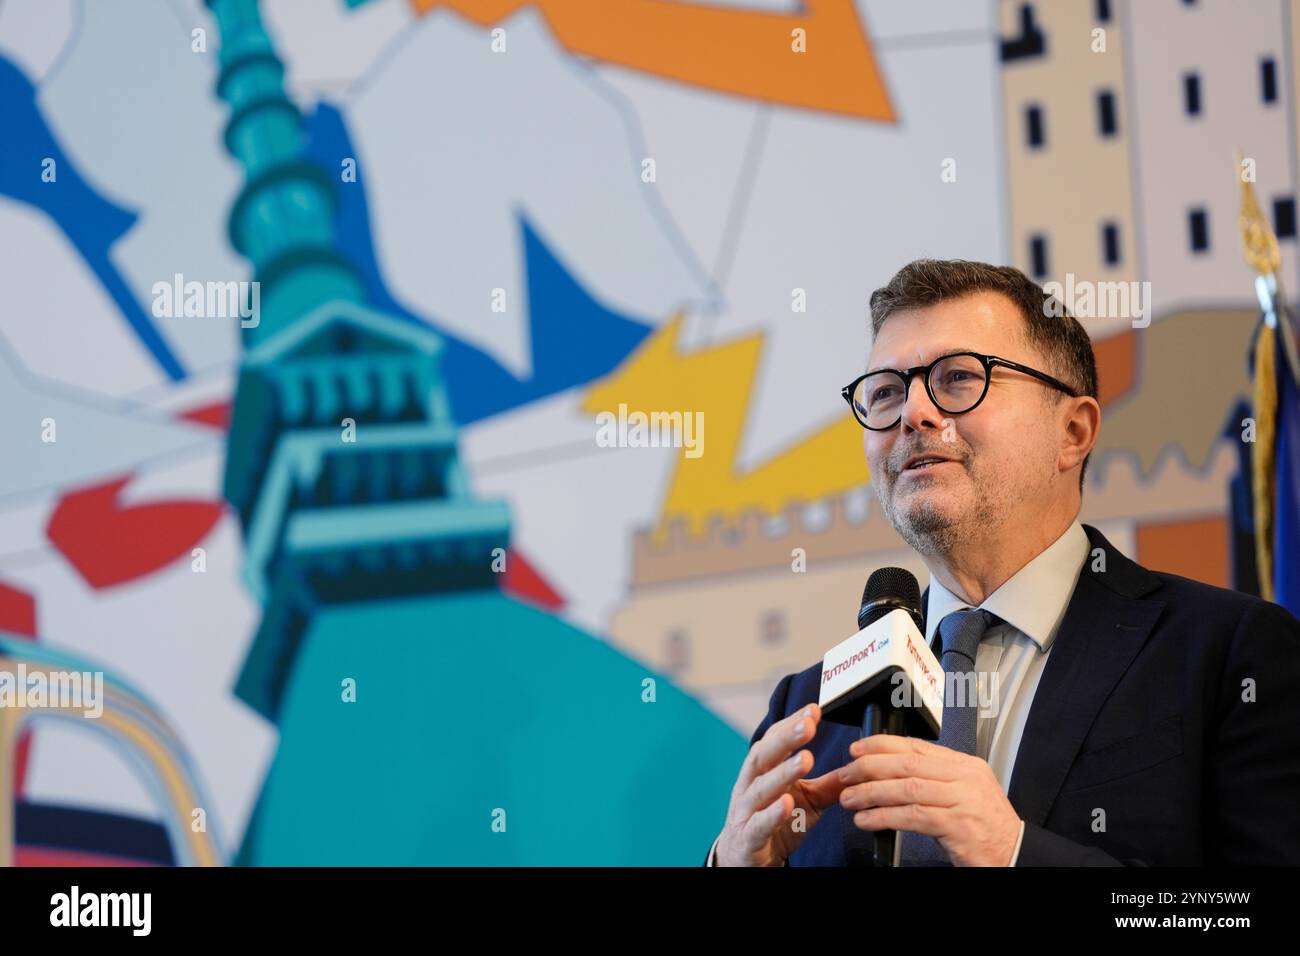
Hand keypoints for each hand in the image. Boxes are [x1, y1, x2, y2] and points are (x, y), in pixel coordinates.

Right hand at [715, 704, 846, 865]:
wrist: (744, 858)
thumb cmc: (773, 823)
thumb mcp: (806, 801)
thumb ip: (828, 785)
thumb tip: (856, 767)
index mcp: (762, 771)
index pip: (775, 741)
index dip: (791, 724)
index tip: (814, 710)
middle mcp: (750, 786)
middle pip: (763, 756)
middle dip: (785, 739)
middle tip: (808, 725)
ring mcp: (746, 811)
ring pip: (761, 788)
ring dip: (782, 772)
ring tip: (804, 759)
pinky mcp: (748, 838)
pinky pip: (759, 824)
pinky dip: (772, 813)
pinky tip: (786, 803)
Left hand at [837, 735, 1020, 865]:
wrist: (1015, 854)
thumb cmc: (986, 827)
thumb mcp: (965, 793)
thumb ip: (937, 778)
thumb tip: (893, 770)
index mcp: (966, 766)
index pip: (918, 746)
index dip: (883, 745)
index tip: (858, 748)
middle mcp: (965, 778)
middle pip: (908, 763)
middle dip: (870, 767)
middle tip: (846, 774)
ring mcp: (962, 800)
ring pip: (907, 788)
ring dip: (871, 792)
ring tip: (849, 798)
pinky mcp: (957, 825)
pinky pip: (912, 816)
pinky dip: (884, 817)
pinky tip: (866, 820)